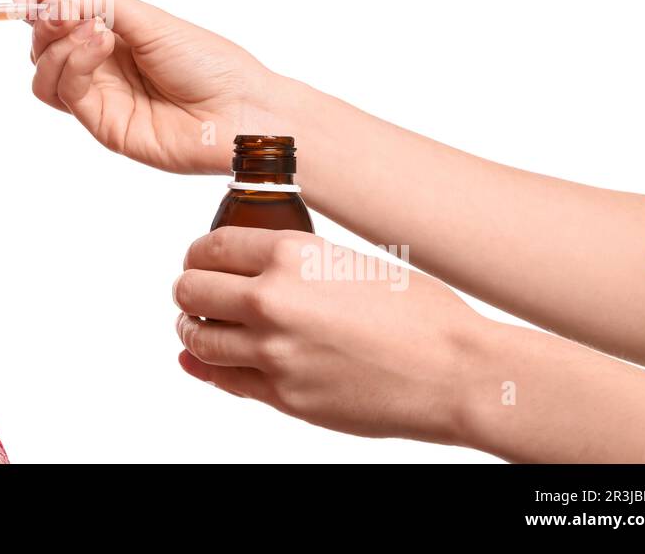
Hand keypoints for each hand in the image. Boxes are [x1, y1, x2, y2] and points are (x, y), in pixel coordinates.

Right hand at [14, 0, 290, 174]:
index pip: (58, 19)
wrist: (241, 110)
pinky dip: (75, 62)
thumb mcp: (152, 20)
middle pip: (43, 46)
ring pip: (46, 72)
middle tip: (58, 6)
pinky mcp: (103, 125)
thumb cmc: (210, 64)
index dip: (36, 5)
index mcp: (113, 36)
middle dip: (43, 22)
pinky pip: (68, 93)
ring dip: (57, 44)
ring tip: (92, 28)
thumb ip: (101, 2)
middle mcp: (101, 66)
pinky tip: (99, 44)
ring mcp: (101, 97)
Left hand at [172, 226, 485, 445]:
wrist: (455, 371)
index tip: (199, 260)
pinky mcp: (284, 396)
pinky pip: (224, 381)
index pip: (211, 247)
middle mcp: (271, 300)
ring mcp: (274, 352)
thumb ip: (295, 263)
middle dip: (189, 292)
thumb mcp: (350, 260)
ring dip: (192, 331)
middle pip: (190, 291)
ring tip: (199, 328)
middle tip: (194, 294)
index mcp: (290, 254)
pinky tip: (207, 362)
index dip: (197, 254)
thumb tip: (253, 269)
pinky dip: (208, 370)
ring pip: (197, 340)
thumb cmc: (419, 313)